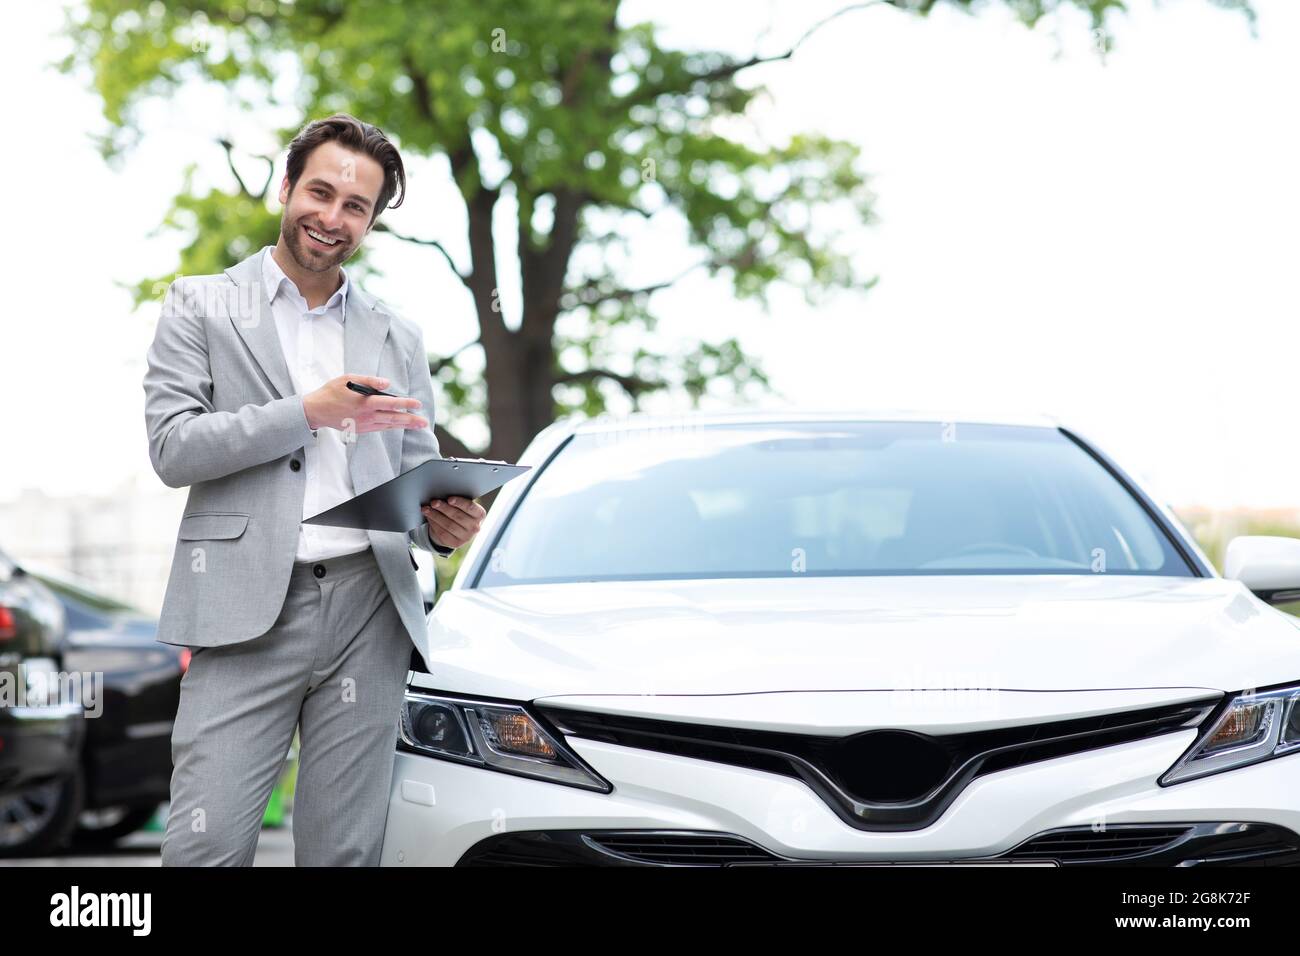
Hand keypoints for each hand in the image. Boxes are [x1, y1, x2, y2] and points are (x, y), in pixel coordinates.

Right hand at [303, 374, 425, 433]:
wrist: (316, 411)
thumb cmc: (331, 392)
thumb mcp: (347, 379)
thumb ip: (368, 380)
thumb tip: (387, 383)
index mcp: (364, 403)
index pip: (390, 404)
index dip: (405, 404)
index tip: (417, 404)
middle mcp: (367, 416)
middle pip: (393, 418)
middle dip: (411, 420)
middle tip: (425, 422)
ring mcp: (365, 425)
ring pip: (389, 425)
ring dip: (405, 425)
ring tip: (419, 425)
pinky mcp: (363, 429)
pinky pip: (382, 428)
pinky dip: (393, 426)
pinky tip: (402, 425)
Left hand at [421, 496, 485, 550]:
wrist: (458, 529)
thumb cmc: (460, 511)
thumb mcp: (462, 506)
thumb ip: (457, 501)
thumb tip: (442, 495)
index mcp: (480, 515)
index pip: (471, 508)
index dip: (460, 503)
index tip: (449, 499)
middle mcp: (475, 527)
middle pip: (457, 516)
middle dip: (444, 508)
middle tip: (433, 502)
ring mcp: (466, 537)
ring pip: (448, 525)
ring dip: (435, 516)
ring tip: (426, 509)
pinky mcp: (456, 543)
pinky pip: (443, 533)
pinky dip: (434, 524)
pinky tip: (429, 517)